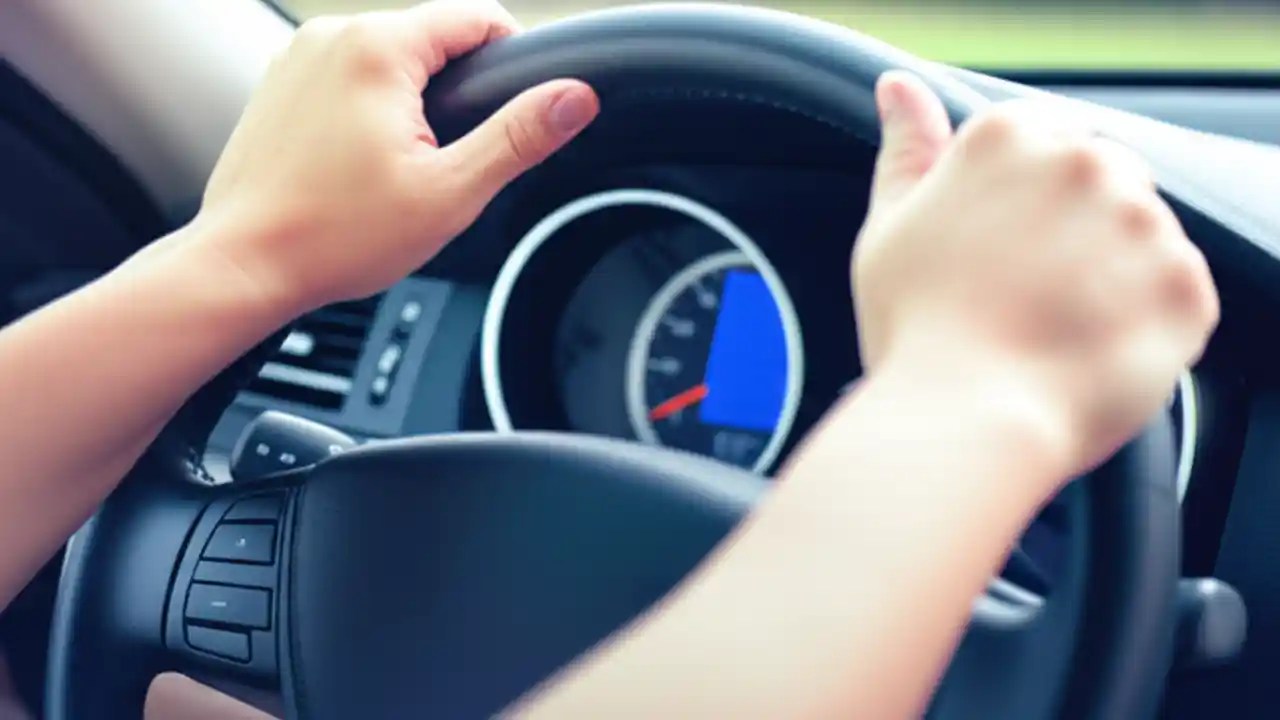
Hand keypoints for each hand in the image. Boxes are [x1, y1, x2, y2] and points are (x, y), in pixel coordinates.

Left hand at [193, 0, 597, 310]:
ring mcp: (298, 56)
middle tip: (447, 162)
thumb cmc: (335, 235)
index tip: (514, 112)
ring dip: (412, 103)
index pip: (477, 17)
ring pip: (389, 60)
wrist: (244, 265)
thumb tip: (576, 97)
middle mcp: (332, 35)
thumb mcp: (450, 191)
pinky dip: (369, 110)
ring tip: (400, 169)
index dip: (512, 61)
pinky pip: (348, 78)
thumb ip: (519, 137)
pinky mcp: (280, 83)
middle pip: (431, 39)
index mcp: (378, 47)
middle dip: (455, 93)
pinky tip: (360, 166)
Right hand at [852, 72, 1217, 482]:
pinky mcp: (1184, 283)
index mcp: (1006, 139)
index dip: (1018, 205)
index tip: (998, 251)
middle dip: (1073, 227)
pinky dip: (1144, 320)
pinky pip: (1176, 290)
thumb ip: (907, 152)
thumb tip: (899, 90)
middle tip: (1026, 294)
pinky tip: (1089, 349)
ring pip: (1139, 234)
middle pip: (1099, 179)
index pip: (1040, 145)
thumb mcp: (888, 230)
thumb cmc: (916, 332)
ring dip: (1112, 272)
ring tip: (1056, 329)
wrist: (964, 423)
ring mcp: (1141, 222)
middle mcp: (1083, 163)